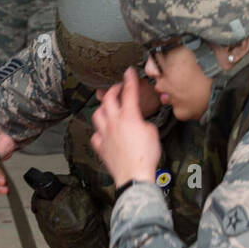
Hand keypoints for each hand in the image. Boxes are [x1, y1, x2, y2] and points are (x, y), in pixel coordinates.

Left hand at [90, 68, 159, 188]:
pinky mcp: (101, 147)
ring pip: (97, 114)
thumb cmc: (146, 156)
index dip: (129, 79)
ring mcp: (105, 135)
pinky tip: (103, 132)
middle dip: (112, 90)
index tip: (128, 72)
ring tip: (108, 107)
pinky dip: (99, 132)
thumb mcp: (153, 133)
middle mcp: (114, 123)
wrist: (134, 175)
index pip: (128, 92)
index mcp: (129, 116)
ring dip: (102, 108)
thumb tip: (139, 123)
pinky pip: (95, 136)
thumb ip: (144, 123)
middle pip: (107, 99)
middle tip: (117, 88)